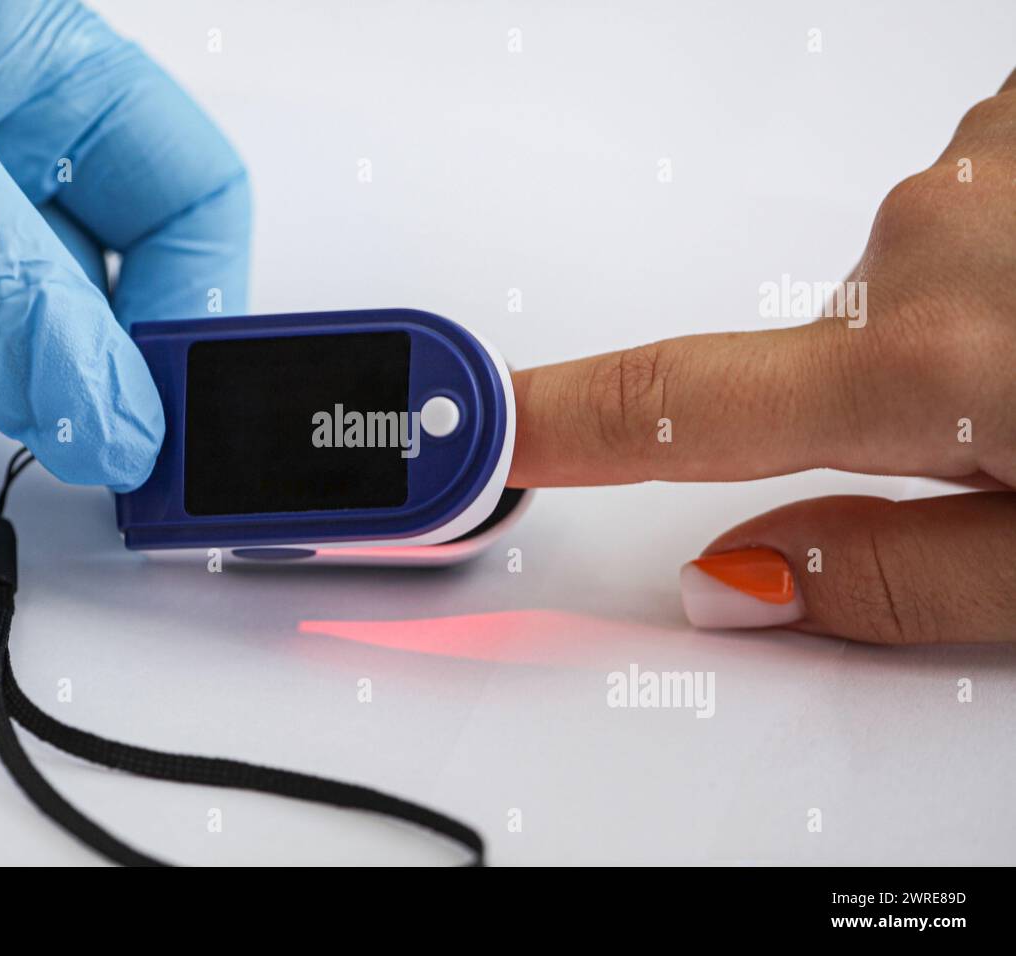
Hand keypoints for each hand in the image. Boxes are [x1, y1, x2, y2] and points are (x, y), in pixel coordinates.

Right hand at [509, 68, 1015, 644]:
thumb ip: (896, 582)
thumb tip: (739, 581)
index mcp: (927, 366)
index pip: (664, 408)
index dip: (546, 422)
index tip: (464, 429)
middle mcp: (929, 242)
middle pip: (819, 355)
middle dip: (892, 408)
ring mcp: (981, 163)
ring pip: (910, 282)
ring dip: (972, 331)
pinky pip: (973, 207)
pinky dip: (1013, 260)